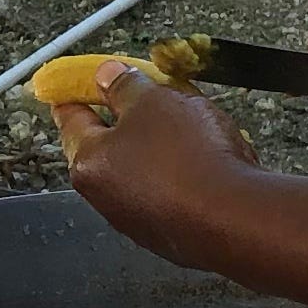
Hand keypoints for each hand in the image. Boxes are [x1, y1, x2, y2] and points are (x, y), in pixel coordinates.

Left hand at [57, 62, 255, 262]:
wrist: (236, 217)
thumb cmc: (188, 161)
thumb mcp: (152, 101)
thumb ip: (124, 86)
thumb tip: (107, 76)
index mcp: (89, 162)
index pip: (71, 119)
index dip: (75, 92)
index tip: (76, 81)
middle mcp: (106, 197)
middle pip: (109, 144)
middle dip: (128, 117)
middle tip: (146, 93)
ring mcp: (139, 218)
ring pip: (143, 167)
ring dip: (160, 142)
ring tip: (189, 120)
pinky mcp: (171, 231)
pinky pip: (171, 189)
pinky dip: (182, 170)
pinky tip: (206, 156)